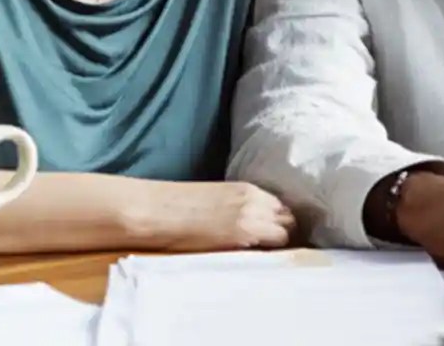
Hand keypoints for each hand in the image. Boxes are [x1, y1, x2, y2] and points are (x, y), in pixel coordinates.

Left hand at [156, 182, 296, 251]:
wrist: (154, 212)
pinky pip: (266, 196)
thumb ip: (248, 250)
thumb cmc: (180, 241)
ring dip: (278, 218)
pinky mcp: (237, 185)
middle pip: (289, 219)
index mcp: (249, 228)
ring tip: (268, 232)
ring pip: (279, 205)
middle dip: (287, 232)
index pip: (286, 237)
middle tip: (277, 247)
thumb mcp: (220, 253)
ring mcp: (247, 192)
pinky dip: (267, 206)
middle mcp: (253, 206)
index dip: (286, 249)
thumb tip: (264, 254)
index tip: (281, 258)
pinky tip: (255, 217)